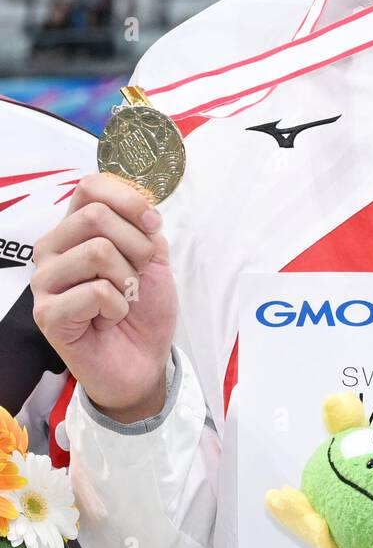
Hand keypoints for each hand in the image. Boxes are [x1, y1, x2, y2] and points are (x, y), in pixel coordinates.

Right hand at [31, 173, 176, 420]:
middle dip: (136, 245)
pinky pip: (96, 291)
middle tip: (138, 275)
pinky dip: (117, 306)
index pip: (89, 186)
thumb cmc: (143, 308)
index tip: (153, 226)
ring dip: (127, 278)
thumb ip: (142, 224)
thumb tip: (141, 204)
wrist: (143, 360)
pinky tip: (108, 319)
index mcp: (73, 228)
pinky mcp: (46, 314)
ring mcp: (44, 281)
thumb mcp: (152, 256)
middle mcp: (52, 249)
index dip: (129, 200)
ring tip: (122, 298)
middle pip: (95, 216)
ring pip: (97, 251)